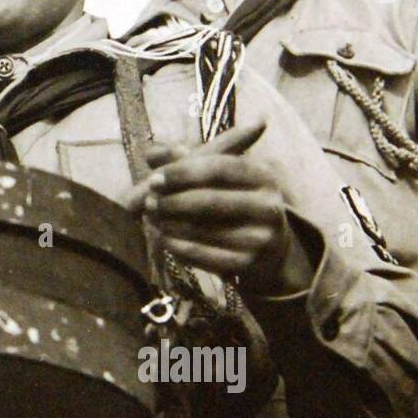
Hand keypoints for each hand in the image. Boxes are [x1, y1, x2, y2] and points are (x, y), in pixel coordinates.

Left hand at [124, 120, 310, 294]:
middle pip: (210, 200)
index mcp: (262, 175)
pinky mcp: (249, 264)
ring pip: (205, 230)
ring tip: (151, 219)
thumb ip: (185, 160)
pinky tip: (163, 239)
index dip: (183, 172)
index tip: (154, 178)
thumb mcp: (219, 175)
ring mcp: (261, 238)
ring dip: (170, 224)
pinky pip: (204, 256)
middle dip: (173, 201)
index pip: (218, 168)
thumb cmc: (235, 200)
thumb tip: (150, 153)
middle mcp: (269, 206)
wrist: (269, 247)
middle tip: (148, 202)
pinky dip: (179, 247)